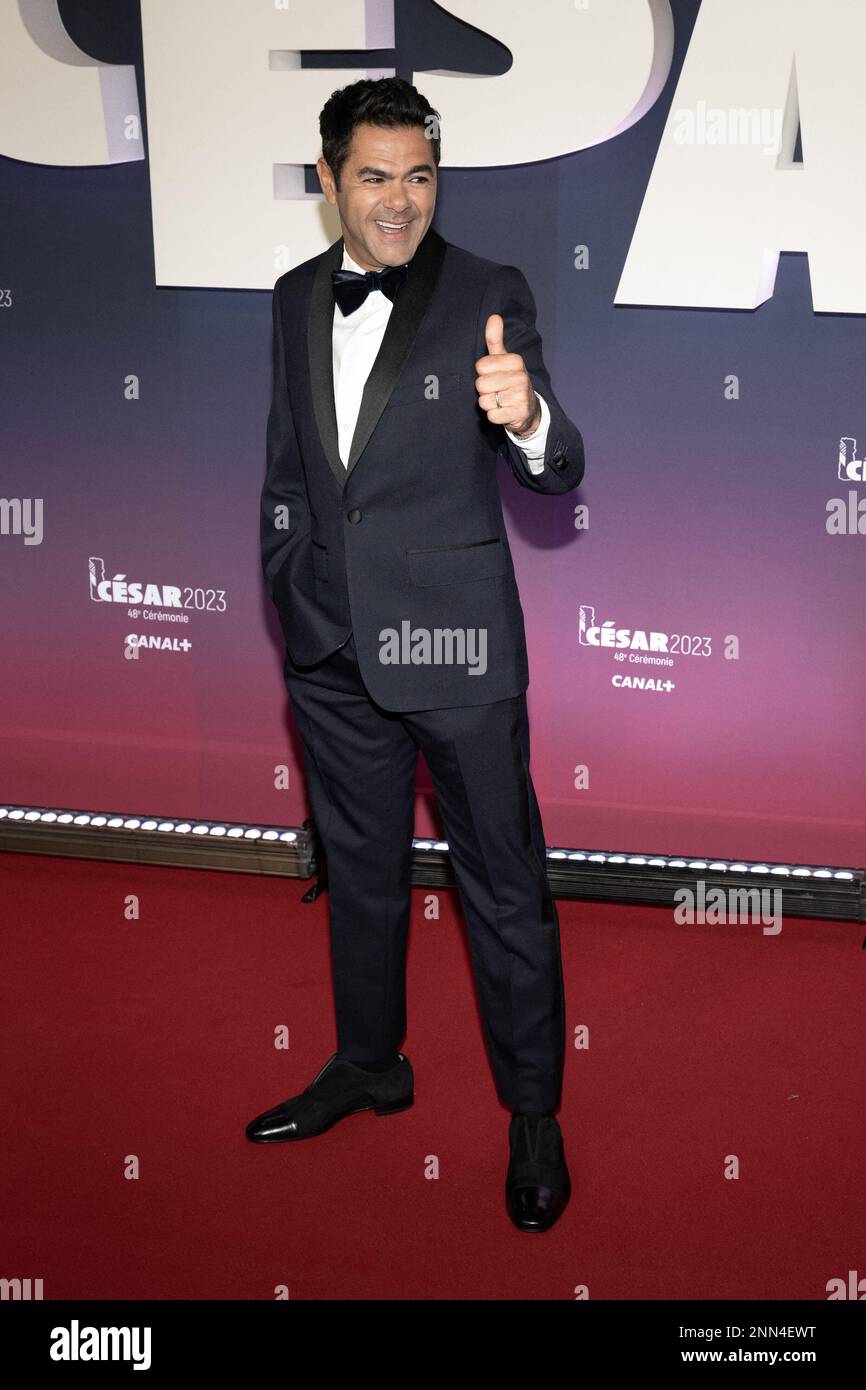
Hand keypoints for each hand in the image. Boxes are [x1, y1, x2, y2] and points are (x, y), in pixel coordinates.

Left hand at [475, 313, 540, 436]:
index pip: (480, 366)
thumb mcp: (503, 359)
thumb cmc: (509, 380)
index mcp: (515, 360)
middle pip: (480, 384)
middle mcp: (521, 377)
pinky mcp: (520, 414)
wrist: (528, 408)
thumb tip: (494, 316)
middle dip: (484, 391)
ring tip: (501, 401)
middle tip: (497, 390)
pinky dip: (494, 416)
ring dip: (489, 404)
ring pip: (485, 401)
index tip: (494, 376)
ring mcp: (522, 396)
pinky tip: (504, 411)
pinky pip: (492, 416)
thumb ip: (495, 339)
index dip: (483, 374)